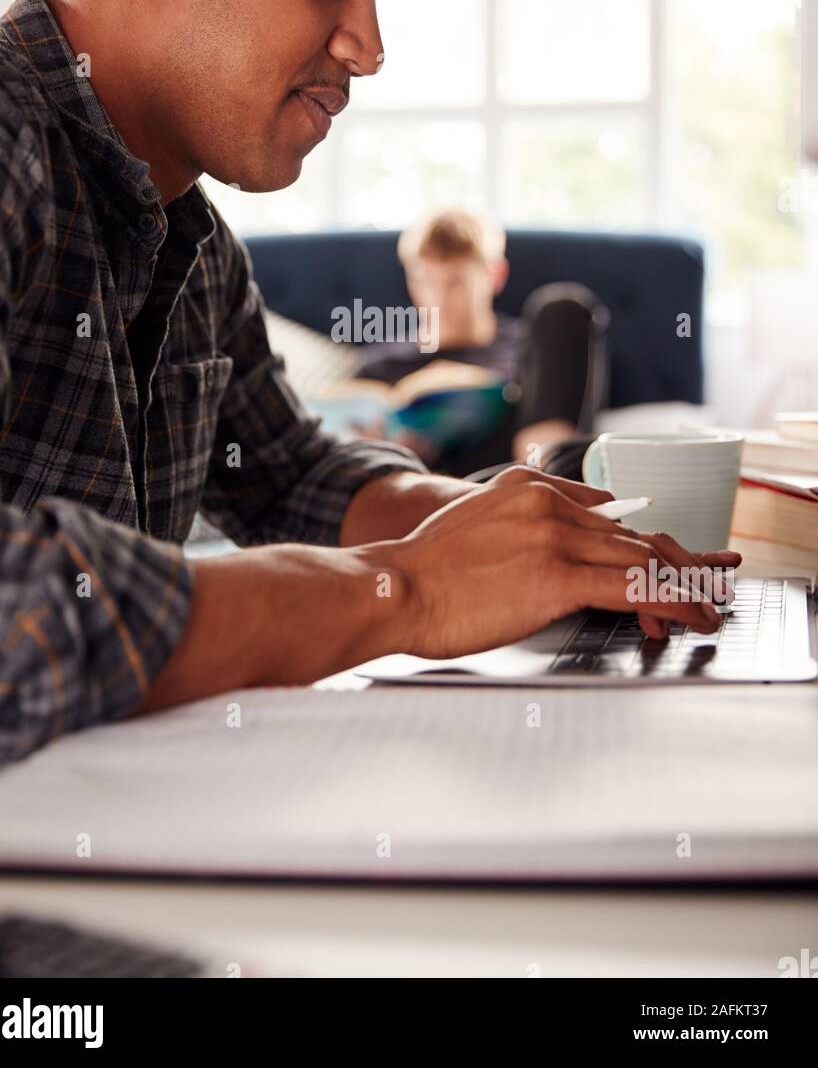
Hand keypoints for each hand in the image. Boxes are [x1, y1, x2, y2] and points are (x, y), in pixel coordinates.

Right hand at [387, 465, 739, 658]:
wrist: (394, 590)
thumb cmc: (426, 572)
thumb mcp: (475, 524)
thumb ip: (518, 526)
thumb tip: (551, 553)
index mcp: (528, 485)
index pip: (607, 512)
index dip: (641, 543)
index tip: (663, 561)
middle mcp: (547, 502)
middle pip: (632, 534)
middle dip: (676, 564)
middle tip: (708, 582)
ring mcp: (553, 537)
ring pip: (641, 558)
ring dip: (684, 586)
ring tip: (708, 608)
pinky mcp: (556, 576)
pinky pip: (633, 588)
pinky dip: (672, 603)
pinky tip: (691, 617)